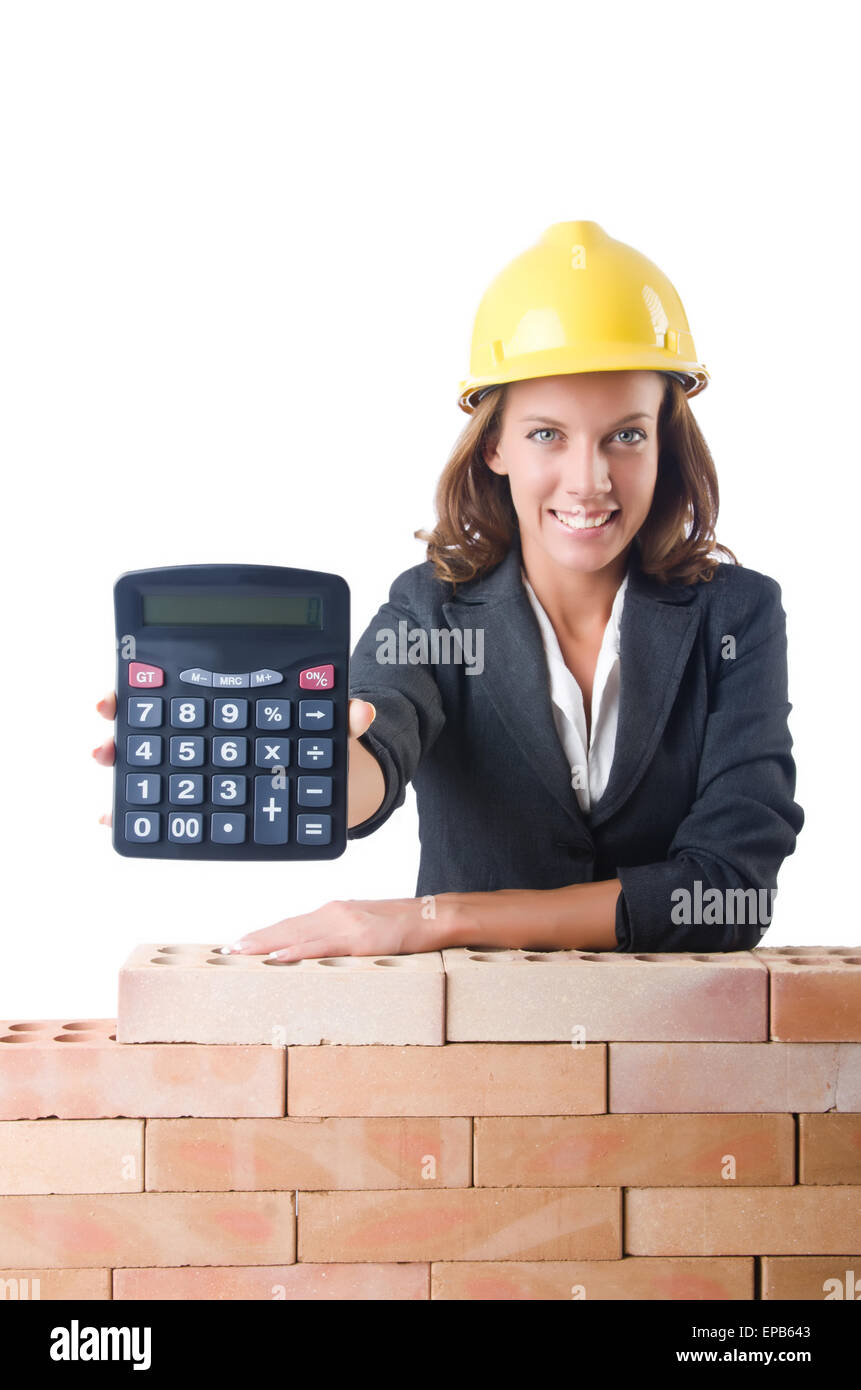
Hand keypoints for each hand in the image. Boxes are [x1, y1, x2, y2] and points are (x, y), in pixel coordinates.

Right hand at [92, 694, 378, 828]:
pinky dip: (130, 812)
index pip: (180, 676)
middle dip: (123, 715)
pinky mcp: (194, 803)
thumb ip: (341, 720)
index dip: (150, 672)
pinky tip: (113, 819)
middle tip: (109, 719)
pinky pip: (159, 803)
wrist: (321, 792)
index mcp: (227, 696)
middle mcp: (201, 726)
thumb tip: (362, 713)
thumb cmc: (314, 746)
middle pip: (152, 713)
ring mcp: (193, 764)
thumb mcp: (329, 729)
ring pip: (148, 756)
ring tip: (107, 759)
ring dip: (121, 758)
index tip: (131, 674)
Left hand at [226, 896, 454, 959]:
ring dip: (265, 944)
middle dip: (255, 939)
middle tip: (225, 950)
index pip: (291, 923)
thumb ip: (341, 937)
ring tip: (239, 952)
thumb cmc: (403, 926)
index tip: (238, 943)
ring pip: (296, 934)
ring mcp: (346, 924)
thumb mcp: (366, 928)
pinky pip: (322, 946)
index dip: (263, 933)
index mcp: (334, 912)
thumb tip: (319, 954)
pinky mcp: (360, 938)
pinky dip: (297, 951)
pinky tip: (278, 957)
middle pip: (286, 927)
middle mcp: (334, 912)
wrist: (435, 916)